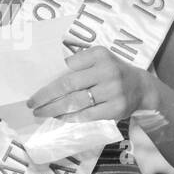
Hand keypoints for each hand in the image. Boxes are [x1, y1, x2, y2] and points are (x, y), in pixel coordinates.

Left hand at [27, 47, 156, 122]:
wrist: (141, 88)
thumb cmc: (112, 72)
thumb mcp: (100, 59)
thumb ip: (80, 63)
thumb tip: (50, 76)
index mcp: (100, 55)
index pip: (70, 64)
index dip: (53, 76)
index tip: (37, 85)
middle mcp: (107, 71)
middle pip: (68, 84)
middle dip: (46, 96)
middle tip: (32, 103)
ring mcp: (112, 91)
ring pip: (76, 102)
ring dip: (54, 109)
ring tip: (41, 112)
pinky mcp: (115, 109)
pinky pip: (87, 115)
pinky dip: (70, 118)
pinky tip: (59, 118)